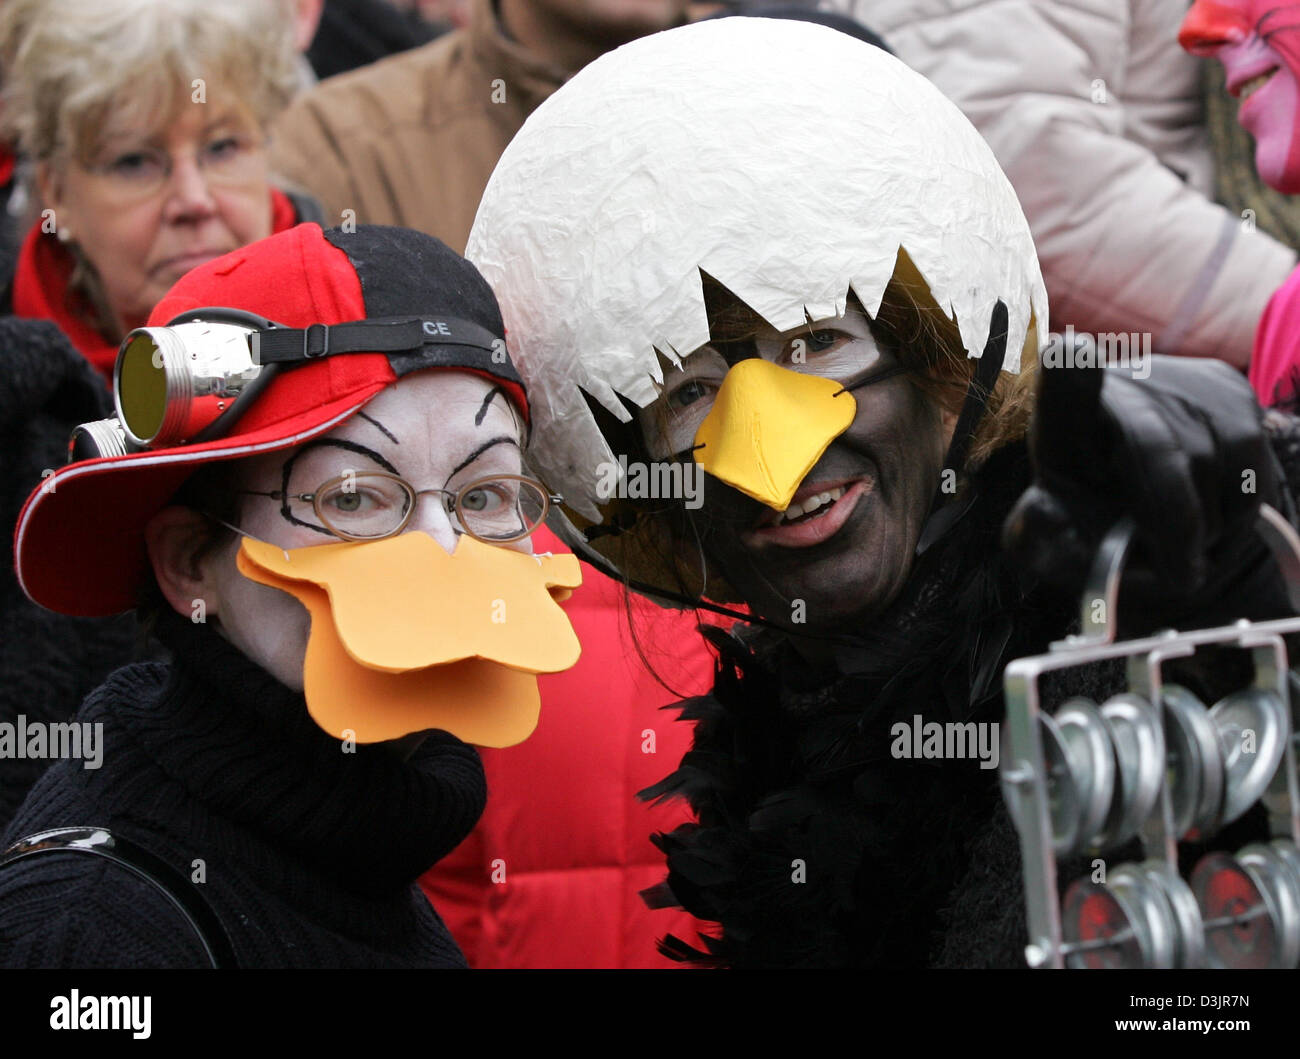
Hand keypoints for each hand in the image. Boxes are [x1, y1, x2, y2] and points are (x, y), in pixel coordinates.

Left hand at [1002, 354, 1281, 620]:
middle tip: (1180, 574)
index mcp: (1061, 418)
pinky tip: (1215, 518)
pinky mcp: (1226, 387)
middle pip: (1155, 449)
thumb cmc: (1087, 520)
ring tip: (1186, 542)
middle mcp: (1119, 382)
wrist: (1145, 504)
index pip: (1060, 381)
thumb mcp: (1051, 541)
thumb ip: (1036, 537)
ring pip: (1210, 458)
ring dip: (1208, 522)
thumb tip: (1042, 512)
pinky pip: (1249, 457)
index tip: (1068, 354)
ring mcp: (1178, 378)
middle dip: (1173, 522)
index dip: (1069, 369)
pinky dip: (1240, 506)